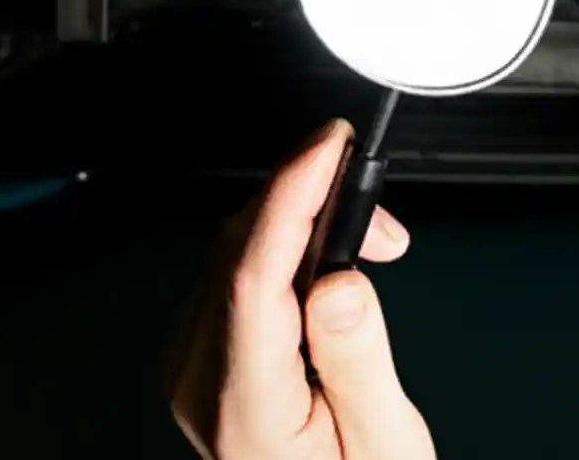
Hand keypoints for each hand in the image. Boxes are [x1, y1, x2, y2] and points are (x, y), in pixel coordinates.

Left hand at [167, 120, 434, 459]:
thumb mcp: (384, 442)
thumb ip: (359, 363)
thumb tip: (341, 282)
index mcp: (242, 407)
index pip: (254, 276)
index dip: (292, 197)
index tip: (330, 147)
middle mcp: (200, 380)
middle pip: (241, 252)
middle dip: (315, 204)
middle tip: (384, 215)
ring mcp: (194, 364)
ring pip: (237, 252)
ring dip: (307, 223)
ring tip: (375, 241)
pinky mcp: (206, 351)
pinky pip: (237, 272)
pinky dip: (288, 245)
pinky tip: (334, 258)